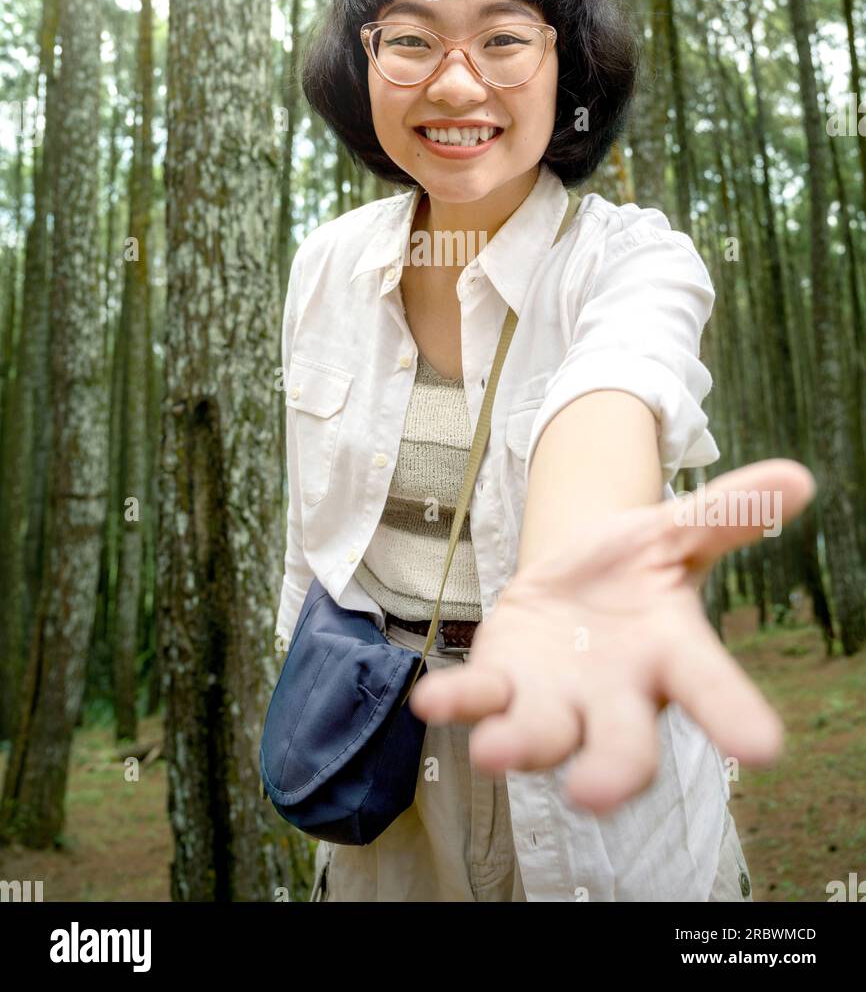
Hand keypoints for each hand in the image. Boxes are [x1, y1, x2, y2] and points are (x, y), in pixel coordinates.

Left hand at [409, 459, 815, 814]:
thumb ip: (731, 512)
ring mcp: (553, 698)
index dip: (735, 715)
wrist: (574, 575)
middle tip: (596, 791)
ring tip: (497, 751)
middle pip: (622, 744)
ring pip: (542, 734)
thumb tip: (800, 476)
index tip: (764, 746)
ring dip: (521, 745)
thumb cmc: (635, 565)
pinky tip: (431, 702)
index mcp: (671, 654)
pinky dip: (458, 703)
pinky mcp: (501, 682)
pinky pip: (479, 699)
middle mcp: (615, 695)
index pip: (711, 686)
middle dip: (610, 770)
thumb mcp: (677, 530)